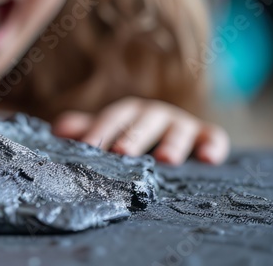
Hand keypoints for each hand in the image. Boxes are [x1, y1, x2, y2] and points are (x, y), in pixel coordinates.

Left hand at [51, 96, 228, 164]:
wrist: (168, 139)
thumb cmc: (130, 138)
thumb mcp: (107, 133)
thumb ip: (86, 130)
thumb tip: (59, 130)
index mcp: (129, 112)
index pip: (113, 118)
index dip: (100, 130)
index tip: (87, 146)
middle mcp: (156, 114)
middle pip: (144, 122)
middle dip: (133, 136)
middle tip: (121, 153)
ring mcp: (182, 123)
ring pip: (179, 129)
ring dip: (173, 143)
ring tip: (165, 160)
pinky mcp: (206, 135)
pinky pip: (213, 137)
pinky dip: (213, 145)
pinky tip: (207, 159)